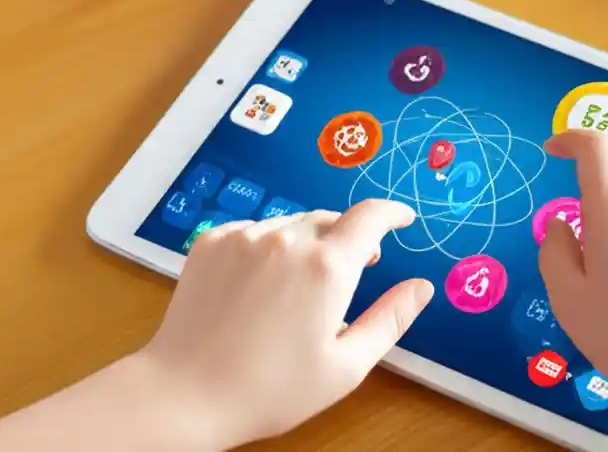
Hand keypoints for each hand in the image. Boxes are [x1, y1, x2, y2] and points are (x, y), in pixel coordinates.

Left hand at [137, 199, 433, 447]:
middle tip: (354, 270)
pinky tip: (264, 284)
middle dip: (349, 238)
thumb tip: (422, 287)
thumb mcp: (346, 366)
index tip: (402, 218)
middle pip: (332, 220)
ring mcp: (245, 237)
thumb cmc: (270, 390)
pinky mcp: (212, 241)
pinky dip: (270, 246)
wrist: (185, 394)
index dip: (392, 213)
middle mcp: (287, 240)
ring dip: (308, 243)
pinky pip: (255, 230)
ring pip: (292, 224)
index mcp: (327, 268)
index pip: (371, 217)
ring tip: (301, 287)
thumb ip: (391, 319)